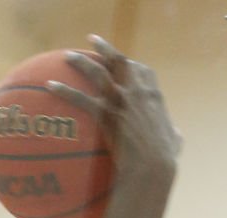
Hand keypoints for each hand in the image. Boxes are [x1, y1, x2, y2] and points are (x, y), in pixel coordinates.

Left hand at [48, 37, 180, 217]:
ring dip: (81, 61)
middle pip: (118, 61)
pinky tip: (50, 86)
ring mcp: (120, 100)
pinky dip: (64, 90)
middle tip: (91, 41)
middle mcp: (136, 90)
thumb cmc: (164, 161)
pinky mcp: (106, 114)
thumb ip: (173, 134)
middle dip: (104, 48)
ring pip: (98, 72)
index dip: (128, 63)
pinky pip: (80, 98)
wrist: (152, 168)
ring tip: (67, 56)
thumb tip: (176, 137)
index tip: (119, 60)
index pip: (140, 70)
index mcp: (153, 94)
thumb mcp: (174, 142)